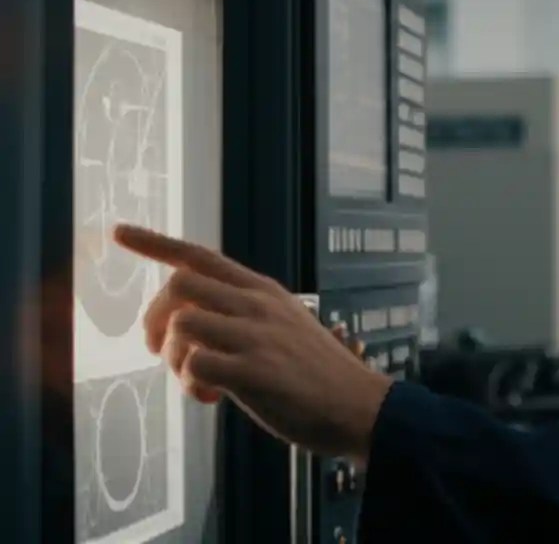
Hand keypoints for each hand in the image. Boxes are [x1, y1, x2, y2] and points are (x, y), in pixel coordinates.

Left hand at [114, 223, 392, 461]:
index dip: (155, 242)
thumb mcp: (286, 325)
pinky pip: (195, 365)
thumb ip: (243, 316)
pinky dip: (190, 386)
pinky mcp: (255, 372)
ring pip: (182, 324)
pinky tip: (212, 399)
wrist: (359, 405)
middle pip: (178, 285)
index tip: (119, 232)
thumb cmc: (318, 373)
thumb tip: (192, 324)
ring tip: (196, 381)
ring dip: (172, 359)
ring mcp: (257, 336)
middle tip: (162, 351)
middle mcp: (257, 305)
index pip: (200, 255)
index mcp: (263, 292)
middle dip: (155, 319)